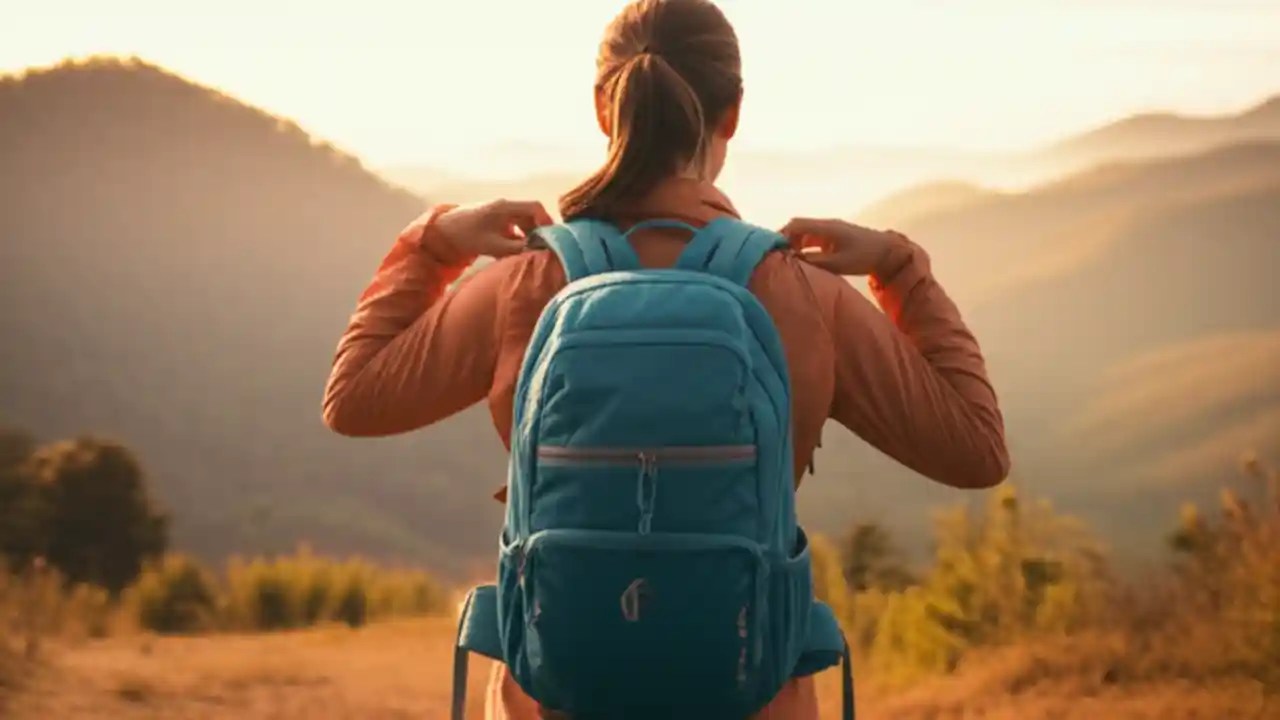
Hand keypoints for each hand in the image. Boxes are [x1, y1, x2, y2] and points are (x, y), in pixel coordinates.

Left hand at [432, 199, 554, 258]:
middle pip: (531, 215)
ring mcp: (499, 212)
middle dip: (538, 231)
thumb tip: (538, 252)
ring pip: (522, 221)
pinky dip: (518, 237)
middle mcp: (504, 206)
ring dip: (528, 235)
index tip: (550, 238)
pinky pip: (513, 226)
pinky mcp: (493, 220)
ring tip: (529, 252)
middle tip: (543, 248)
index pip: (535, 207)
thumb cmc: (466, 236)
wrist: (441, 231)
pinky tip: (516, 251)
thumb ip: (517, 248)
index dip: (546, 221)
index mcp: (505, 207)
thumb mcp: (494, 245)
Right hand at [779, 217, 906, 276]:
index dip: (781, 235)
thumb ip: (814, 262)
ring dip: (794, 243)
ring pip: (804, 232)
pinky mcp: (834, 237)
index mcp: (826, 228)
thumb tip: (792, 262)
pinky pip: (812, 238)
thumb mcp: (837, 264)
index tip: (772, 250)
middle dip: (785, 239)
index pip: (796, 225)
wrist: (887, 251)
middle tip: (776, 256)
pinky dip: (803, 246)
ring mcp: (830, 230)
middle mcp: (826, 225)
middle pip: (798, 226)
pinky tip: (800, 259)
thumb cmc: (864, 257)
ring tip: (786, 259)